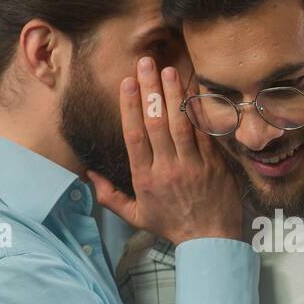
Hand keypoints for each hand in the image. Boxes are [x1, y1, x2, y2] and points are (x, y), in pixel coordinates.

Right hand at [86, 57, 243, 245]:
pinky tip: (193, 91)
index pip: (135, 137)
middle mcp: (168, 169)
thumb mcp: (136, 216)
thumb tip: (89, 176)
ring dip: (174, 94)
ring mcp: (193, 166)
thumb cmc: (172, 226)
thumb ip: (110, 196)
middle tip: (146, 63)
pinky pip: (204, 133)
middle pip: (156, 123)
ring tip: (169, 70)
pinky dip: (197, 111)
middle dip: (150, 90)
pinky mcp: (214, 165)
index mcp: (145, 179)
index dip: (130, 107)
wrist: (210, 240)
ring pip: (181, 124)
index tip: (127, 83)